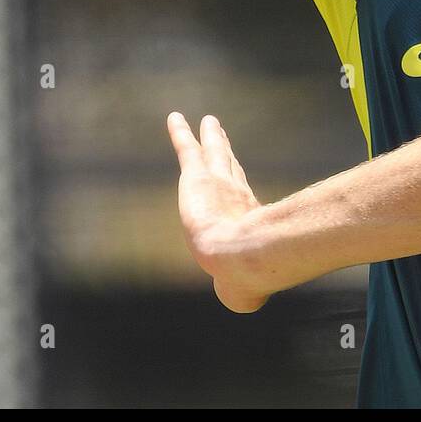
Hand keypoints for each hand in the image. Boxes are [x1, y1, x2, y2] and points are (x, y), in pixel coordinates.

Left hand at [166, 111, 269, 313]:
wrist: (243, 255)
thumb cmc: (245, 275)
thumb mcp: (241, 288)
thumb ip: (239, 292)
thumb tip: (244, 303)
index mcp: (247, 218)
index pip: (241, 194)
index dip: (238, 183)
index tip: (237, 174)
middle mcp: (236, 195)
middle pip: (230, 166)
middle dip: (227, 151)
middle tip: (224, 136)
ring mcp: (218, 183)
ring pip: (213, 152)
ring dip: (210, 136)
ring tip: (208, 121)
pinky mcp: (198, 177)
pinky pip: (187, 148)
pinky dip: (181, 132)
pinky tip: (174, 118)